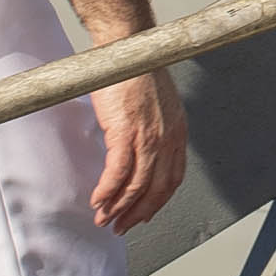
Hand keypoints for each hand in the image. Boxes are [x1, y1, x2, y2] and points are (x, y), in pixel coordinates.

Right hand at [89, 67, 184, 232]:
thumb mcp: (156, 105)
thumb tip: (138, 150)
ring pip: (137, 185)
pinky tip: (98, 200)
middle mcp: (168, 137)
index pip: (172, 178)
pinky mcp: (126, 132)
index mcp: (177, 132)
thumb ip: (152, 129)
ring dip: (119, 207)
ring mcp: (149, 136)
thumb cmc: (137, 71)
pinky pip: (118, 172)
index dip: (157, 201)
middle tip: (121, 226)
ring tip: (105, 218)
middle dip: (137, 212)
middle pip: (157, 189)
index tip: (143, 214)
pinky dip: (108, 190)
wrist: (127, 49)